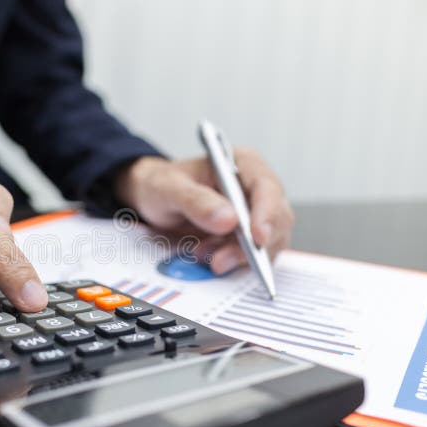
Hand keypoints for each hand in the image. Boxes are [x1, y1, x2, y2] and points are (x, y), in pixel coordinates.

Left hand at [114, 151, 293, 273]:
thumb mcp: (169, 188)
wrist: (152, 198)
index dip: (267, 214)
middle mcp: (255, 188)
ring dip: (238, 256)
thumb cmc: (161, 184)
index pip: (267, 188)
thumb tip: (228, 220)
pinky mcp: (246, 236)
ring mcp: (253, 214)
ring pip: (266, 243)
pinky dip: (233, 262)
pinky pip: (251, 255)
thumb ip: (196, 201)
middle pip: (275, 220)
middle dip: (251, 246)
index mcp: (243, 164)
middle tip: (220, 261)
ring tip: (204, 255)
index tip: (257, 237)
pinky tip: (208, 258)